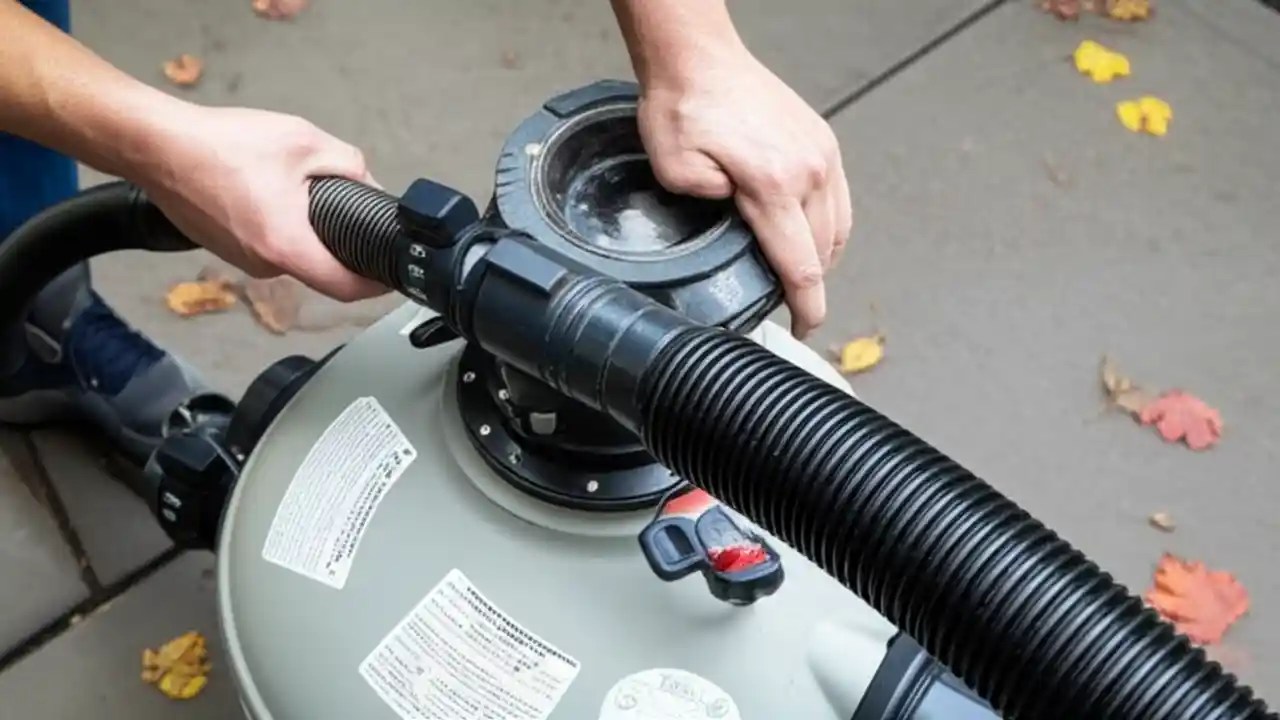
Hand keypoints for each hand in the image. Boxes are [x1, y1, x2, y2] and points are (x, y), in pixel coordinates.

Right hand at [137, 105, 385, 301]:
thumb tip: (367, 184)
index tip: (392, 274)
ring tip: (297, 187)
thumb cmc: (224, 144)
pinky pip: (266, 244)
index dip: (375, 284)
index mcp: (287, 246)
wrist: (155, 145)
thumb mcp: (304, 141)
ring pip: (292, 252)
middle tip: (345, 204)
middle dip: (338, 239)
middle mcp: (263, 264)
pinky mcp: (225, 249)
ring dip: (306, 229)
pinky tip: (268, 191)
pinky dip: (279, 224)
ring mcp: (240, 261)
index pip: (346, 287)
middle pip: (320, 266)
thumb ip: (348, 164)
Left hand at [637, 43, 851, 337]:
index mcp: (773, 184)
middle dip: (809, 287)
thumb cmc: (684, 105)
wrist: (700, 58)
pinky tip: (811, 238)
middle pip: (823, 253)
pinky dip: (830, 228)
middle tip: (790, 307)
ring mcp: (822, 154)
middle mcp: (808, 170)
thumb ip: (702, 205)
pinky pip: (840, 200)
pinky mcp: (823, 141)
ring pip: (838, 229)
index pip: (802, 266)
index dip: (806, 308)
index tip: (803, 328)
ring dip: (823, 260)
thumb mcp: (672, 169)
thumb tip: (732, 223)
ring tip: (799, 278)